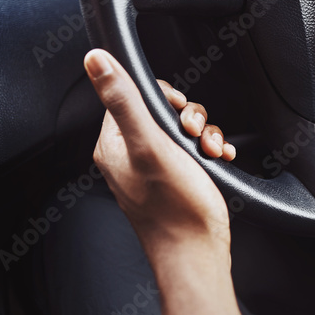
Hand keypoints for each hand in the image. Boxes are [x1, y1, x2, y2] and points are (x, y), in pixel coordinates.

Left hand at [84, 49, 233, 264]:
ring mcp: (151, 168)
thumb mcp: (150, 144)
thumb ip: (124, 100)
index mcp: (113, 144)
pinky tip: (218, 158)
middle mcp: (128, 155)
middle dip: (188, 116)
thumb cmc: (175, 207)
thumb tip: (96, 60)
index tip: (178, 111)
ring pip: (180, 128)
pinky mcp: (173, 179)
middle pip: (160, 109)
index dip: (162, 96)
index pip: (130, 94)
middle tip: (194, 134)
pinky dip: (208, 149)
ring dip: (203, 132)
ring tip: (209, 150)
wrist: (197, 254)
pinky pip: (190, 150)